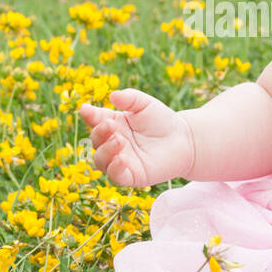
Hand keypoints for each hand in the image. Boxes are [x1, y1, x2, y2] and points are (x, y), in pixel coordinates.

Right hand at [78, 88, 194, 187]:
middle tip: (111, 125)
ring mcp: (120, 160)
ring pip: (101, 161)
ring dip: (105, 151)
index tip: (87, 111)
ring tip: (119, 140)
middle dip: (99, 133)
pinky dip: (114, 168)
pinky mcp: (131, 176)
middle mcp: (112, 143)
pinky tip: (121, 158)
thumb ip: (130, 99)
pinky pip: (116, 176)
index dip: (90, 116)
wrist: (184, 140)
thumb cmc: (162, 120)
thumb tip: (112, 95)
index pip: (95, 121)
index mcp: (112, 124)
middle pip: (95, 141)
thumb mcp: (145, 104)